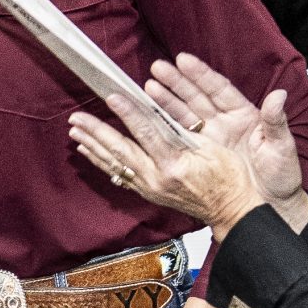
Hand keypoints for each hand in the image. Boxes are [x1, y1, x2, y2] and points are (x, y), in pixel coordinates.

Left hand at [69, 91, 266, 236]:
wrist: (232, 211)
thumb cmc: (229, 178)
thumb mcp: (212, 149)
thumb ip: (184, 133)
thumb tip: (160, 113)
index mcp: (174, 165)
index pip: (145, 133)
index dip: (128, 113)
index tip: (112, 96)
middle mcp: (156, 179)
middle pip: (120, 151)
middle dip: (96, 132)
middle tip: (76, 117)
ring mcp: (150, 188)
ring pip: (115, 164)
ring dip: (93, 146)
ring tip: (75, 132)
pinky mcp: (149, 193)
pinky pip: (119, 175)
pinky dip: (103, 162)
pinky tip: (90, 152)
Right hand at [144, 53, 304, 207]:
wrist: (271, 206)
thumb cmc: (281, 177)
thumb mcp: (282, 149)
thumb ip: (276, 122)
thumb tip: (279, 97)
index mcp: (245, 116)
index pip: (220, 89)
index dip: (201, 75)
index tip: (184, 61)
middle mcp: (225, 123)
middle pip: (197, 97)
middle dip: (176, 82)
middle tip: (158, 68)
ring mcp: (211, 138)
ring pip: (185, 114)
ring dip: (167, 100)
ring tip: (148, 87)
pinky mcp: (201, 154)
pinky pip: (180, 136)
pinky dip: (166, 125)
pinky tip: (151, 115)